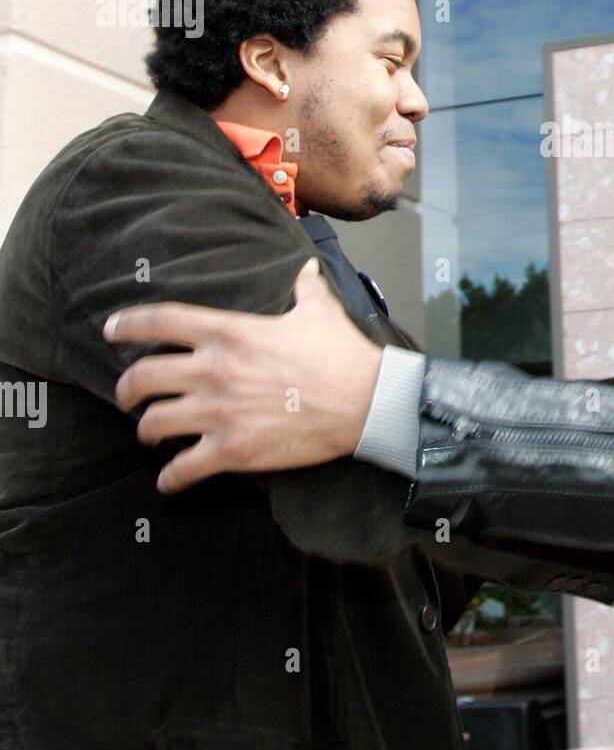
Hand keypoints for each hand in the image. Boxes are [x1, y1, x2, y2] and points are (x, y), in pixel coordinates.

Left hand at [105, 258, 381, 493]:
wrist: (366, 402)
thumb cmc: (343, 355)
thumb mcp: (320, 311)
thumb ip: (304, 288)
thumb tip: (306, 270)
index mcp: (230, 332)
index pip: (162, 321)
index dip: (129, 325)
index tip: (111, 330)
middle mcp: (215, 371)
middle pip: (143, 377)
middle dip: (126, 389)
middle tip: (127, 395)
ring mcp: (219, 413)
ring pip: (153, 423)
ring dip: (146, 429)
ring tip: (150, 432)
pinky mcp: (232, 450)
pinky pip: (182, 469)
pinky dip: (170, 477)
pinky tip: (170, 478)